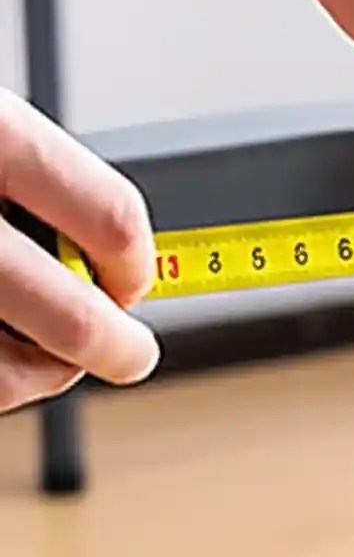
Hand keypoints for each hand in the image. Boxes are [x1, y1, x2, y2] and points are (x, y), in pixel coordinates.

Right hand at [0, 91, 157, 411]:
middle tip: (134, 354)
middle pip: (72, 318)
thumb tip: (114, 254)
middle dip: (119, 348)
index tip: (137, 285)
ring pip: (11, 372)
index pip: (114, 218)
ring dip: (45, 375)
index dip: (137, 266)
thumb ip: (40, 181)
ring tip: (45, 353)